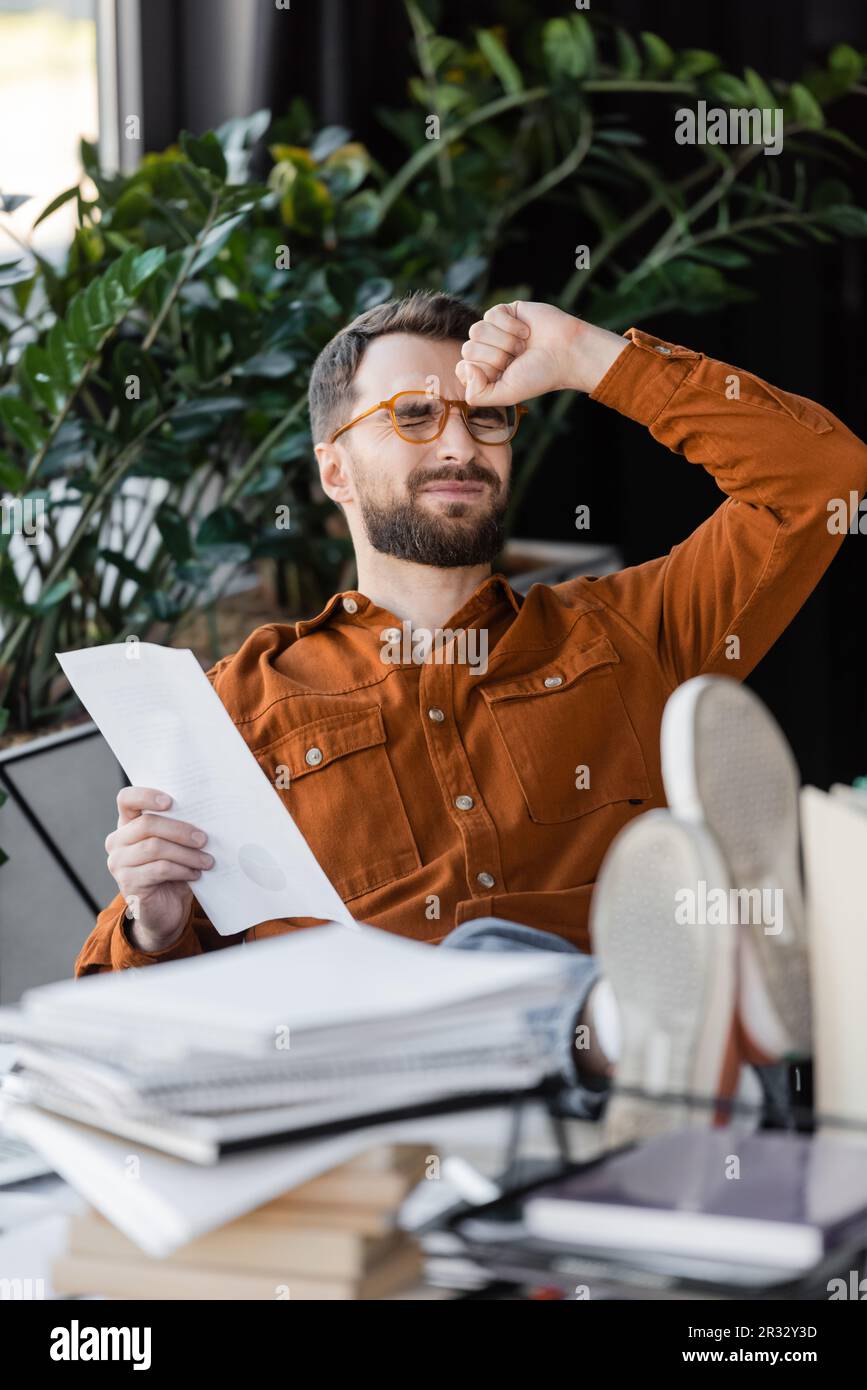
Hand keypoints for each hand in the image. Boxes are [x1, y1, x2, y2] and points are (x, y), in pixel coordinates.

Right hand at [105, 787, 212, 950]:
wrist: (166, 911)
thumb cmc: (173, 871)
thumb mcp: (175, 846)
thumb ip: (179, 828)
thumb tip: (207, 814)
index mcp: (127, 824)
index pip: (126, 799)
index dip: (146, 796)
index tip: (171, 801)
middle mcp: (117, 841)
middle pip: (146, 824)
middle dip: (180, 830)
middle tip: (204, 839)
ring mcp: (118, 863)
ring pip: (154, 848)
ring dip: (186, 853)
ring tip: (207, 860)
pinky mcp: (127, 883)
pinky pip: (158, 869)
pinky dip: (182, 869)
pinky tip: (196, 873)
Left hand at [455, 300, 626, 404]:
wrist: (566, 352)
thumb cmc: (539, 375)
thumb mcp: (506, 395)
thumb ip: (477, 394)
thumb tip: (465, 367)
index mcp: (484, 372)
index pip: (462, 368)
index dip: (483, 371)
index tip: (505, 374)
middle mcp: (486, 351)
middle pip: (468, 349)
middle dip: (496, 356)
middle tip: (518, 359)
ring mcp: (493, 330)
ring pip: (476, 330)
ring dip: (504, 341)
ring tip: (522, 346)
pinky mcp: (503, 312)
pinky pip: (491, 315)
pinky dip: (511, 326)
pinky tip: (526, 331)